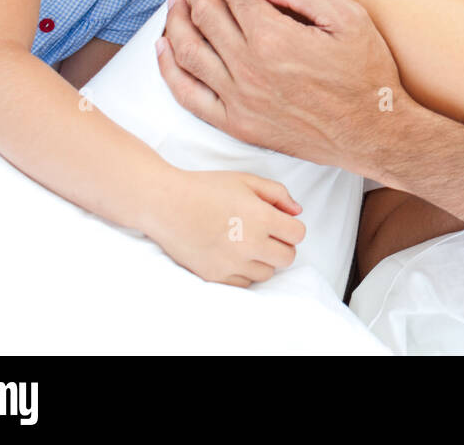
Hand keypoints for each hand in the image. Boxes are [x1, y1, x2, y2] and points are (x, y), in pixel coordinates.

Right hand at [144, 168, 305, 287]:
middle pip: (287, 258)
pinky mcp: (215, 276)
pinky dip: (243, 272)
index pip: (298, 234)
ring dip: (263, 260)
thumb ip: (277, 193)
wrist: (165, 204)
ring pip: (267, 273)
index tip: (280, 223)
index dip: (291, 227)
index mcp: (261, 217)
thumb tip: (297, 211)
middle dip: (282, 246)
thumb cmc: (205, 188)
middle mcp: (250, 244)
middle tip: (266, 235)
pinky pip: (244, 283)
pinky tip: (232, 255)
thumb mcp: (245, 180)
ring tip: (246, 244)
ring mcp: (232, 263)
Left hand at [155, 0, 405, 176]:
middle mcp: (248, 68)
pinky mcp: (237, 124)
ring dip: (176, 21)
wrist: (373, 133)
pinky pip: (188, 95)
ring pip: (187, 51)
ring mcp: (238, 99)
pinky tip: (163, 49)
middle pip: (205, 16)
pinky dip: (169, 69)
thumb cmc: (367, 74)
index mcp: (274, 38)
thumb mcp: (350, 18)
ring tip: (177, 3)